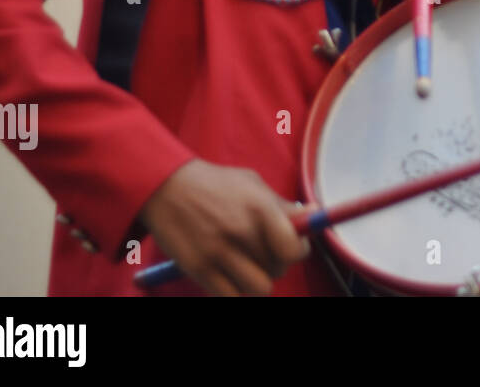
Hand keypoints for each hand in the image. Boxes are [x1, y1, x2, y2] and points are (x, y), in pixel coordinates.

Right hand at [138, 159, 309, 296]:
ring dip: (258, 280)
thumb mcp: (251, 184)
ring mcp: (219, 253)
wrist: (166, 187)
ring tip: (249, 266)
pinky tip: (231, 275)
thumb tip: (313, 214)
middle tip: (265, 253)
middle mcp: (241, 232)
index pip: (294, 248)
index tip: (292, 246)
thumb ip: (281, 204)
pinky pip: (231, 296)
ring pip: (259, 288)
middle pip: (279, 269)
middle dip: (277, 263)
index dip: (298, 251)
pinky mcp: (199, 269)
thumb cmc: (215, 184)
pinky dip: (235, 290)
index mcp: (260, 208)